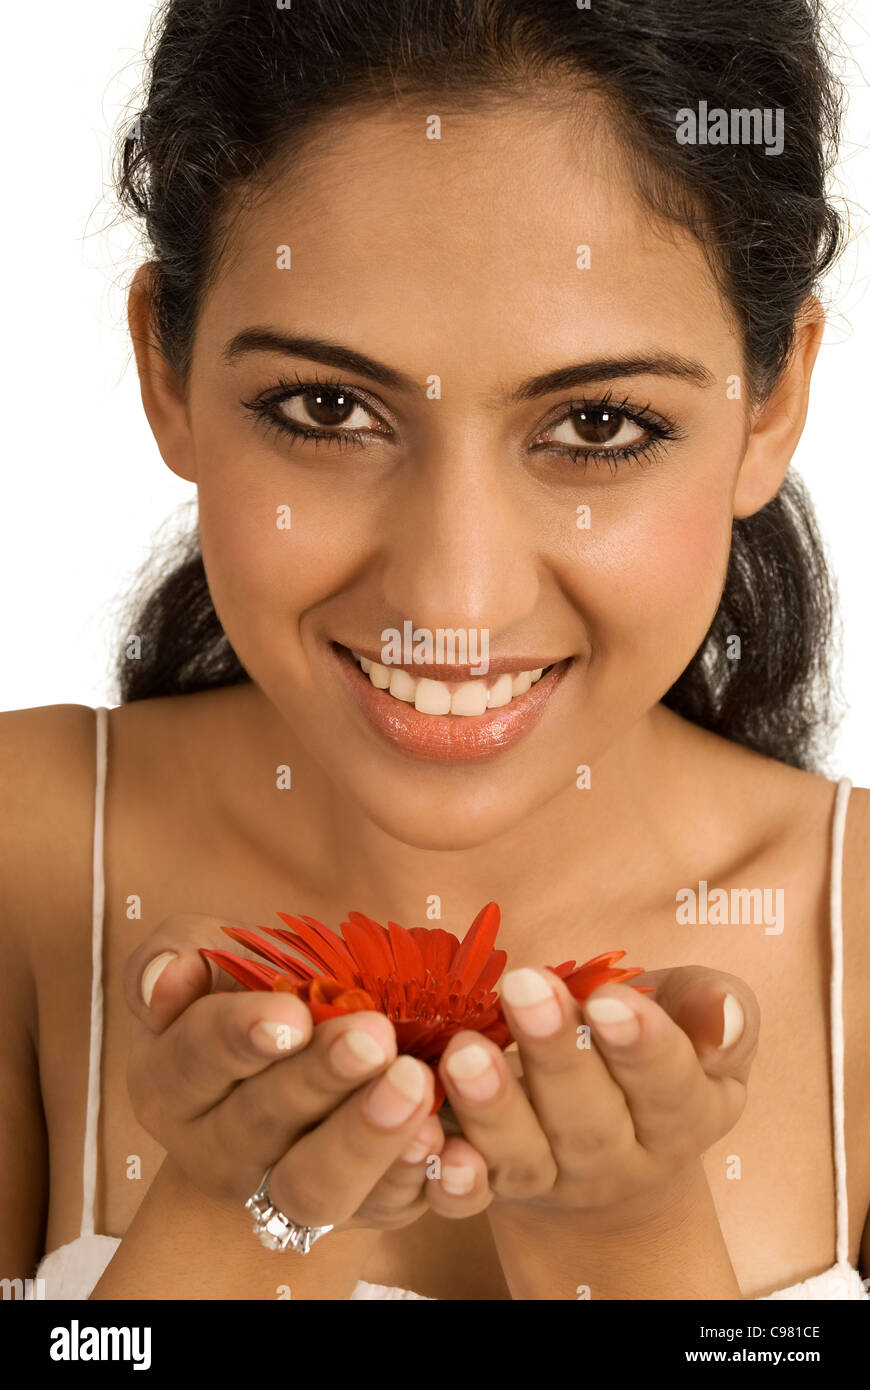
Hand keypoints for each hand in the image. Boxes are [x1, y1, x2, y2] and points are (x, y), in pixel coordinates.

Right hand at [124, 914, 443, 1234]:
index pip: (196, 1060)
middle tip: (374, 1036)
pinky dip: (411, 1177)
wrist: (299, 1055)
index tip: (292, 1013)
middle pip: (260, 1123)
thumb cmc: (251, 991)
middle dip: (320, 1077)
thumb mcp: (206, 956)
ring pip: (315, 1186)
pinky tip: (439, 1140)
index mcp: (171, 1082)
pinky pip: (381, 1208)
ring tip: (415, 1083)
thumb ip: (178, 953)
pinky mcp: (352, 1210)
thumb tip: (169, 975)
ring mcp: (280, 1192)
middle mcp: (217, 1149)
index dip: (240, 1036)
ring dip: (367, 1137)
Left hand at [423, 964, 757, 1231]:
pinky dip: (445, 1172)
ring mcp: (551, 1183)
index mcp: (684, 1117)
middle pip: (590, 1122)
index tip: (610, 998)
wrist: (612, 1154)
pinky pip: (467, 1195)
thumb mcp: (697, 1025)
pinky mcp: (492, 1190)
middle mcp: (619, 1163)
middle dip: (557, 1055)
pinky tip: (422, 1131)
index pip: (670, 1089)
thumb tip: (721, 1012)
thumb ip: (718, 1011)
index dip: (643, 1047)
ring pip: (523, 1158)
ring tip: (463, 1050)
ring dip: (492, 1107)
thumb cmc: (650, 1054)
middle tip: (524, 987)